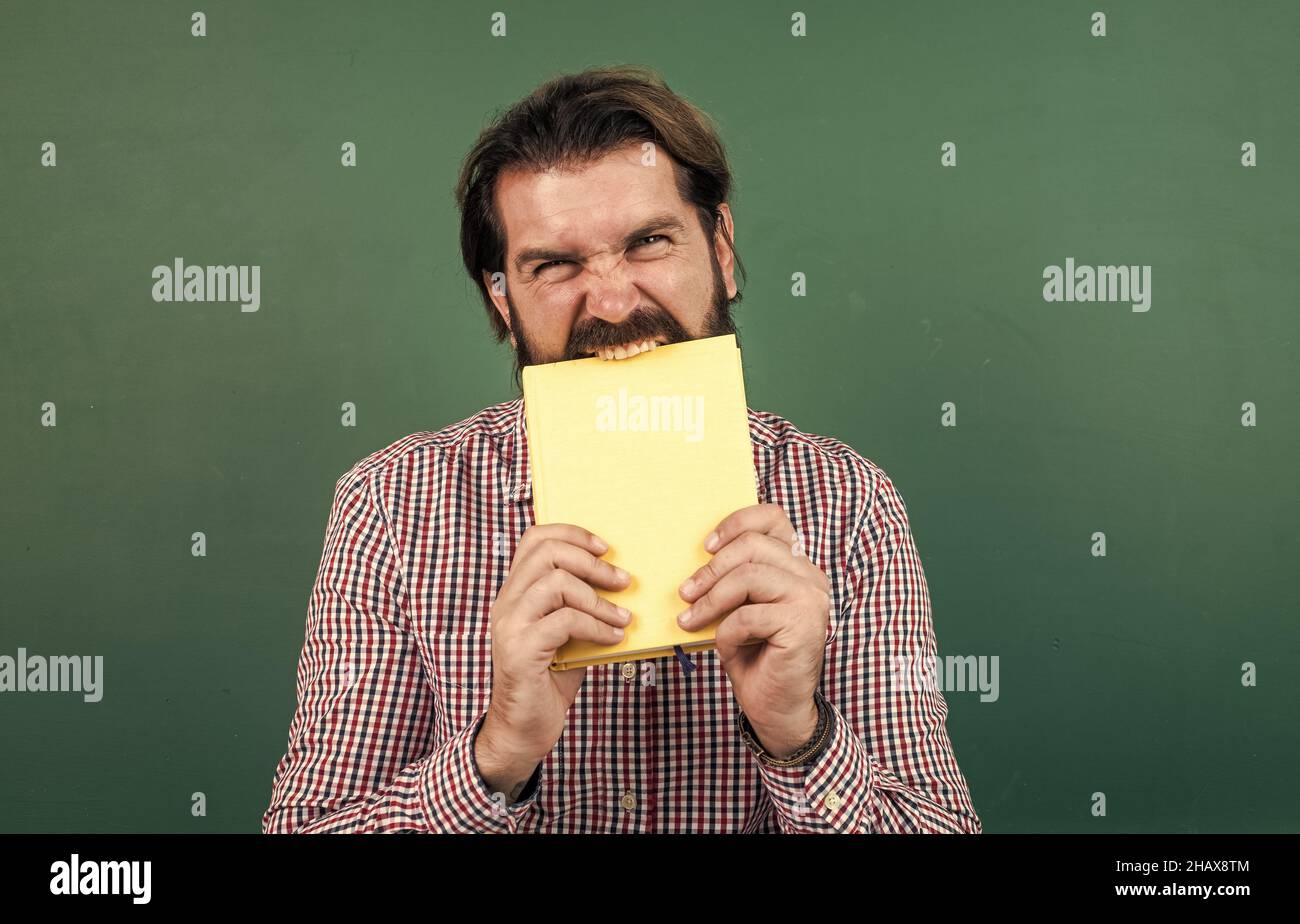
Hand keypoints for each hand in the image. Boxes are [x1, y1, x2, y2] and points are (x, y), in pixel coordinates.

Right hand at [476, 524, 632, 794]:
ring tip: (623, 617)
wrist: (522, 731)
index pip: (534, 539)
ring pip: (556, 583)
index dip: (572, 534)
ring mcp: (509, 625)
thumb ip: (577, 605)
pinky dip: (597, 626)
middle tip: (623, 581)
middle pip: (546, 552)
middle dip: (592, 562)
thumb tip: (619, 580)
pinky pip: (565, 621)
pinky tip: (614, 639)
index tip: (605, 548)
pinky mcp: (520, 651)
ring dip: (599, 597)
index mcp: (514, 593)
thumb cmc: (548, 680)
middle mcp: (505, 603)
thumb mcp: (565, 633)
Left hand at [675, 503, 830, 757]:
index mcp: (797, 566)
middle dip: (711, 569)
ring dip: (712, 599)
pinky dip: (727, 631)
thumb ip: (733, 578)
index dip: (736, 523)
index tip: (705, 547)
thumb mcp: (739, 609)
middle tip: (685, 593)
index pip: (773, 518)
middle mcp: (810, 577)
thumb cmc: (755, 657)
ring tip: (691, 619)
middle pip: (754, 545)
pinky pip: (750, 615)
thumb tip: (697, 556)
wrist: (776, 708)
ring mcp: (812, 599)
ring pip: (750, 576)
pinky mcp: (805, 624)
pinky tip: (725, 648)